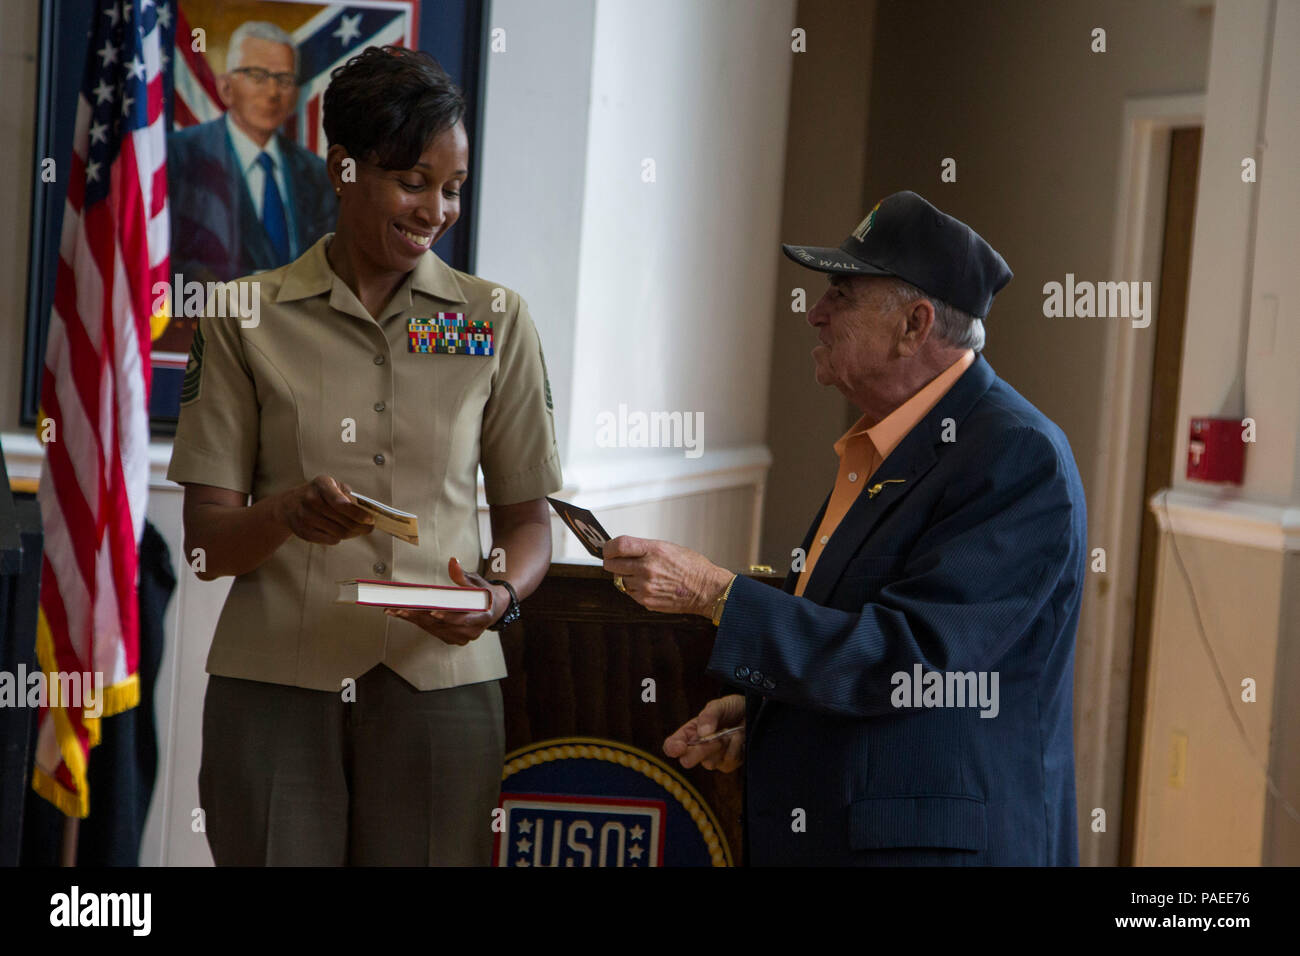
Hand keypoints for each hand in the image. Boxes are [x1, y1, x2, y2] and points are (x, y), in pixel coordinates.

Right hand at [274, 475, 373, 544]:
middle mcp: (311, 500)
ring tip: (360, 530)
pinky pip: (331, 540)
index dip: (358, 514)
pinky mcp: (304, 532)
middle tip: (370, 527)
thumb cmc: (317, 493)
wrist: (289, 505)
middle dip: (362, 526)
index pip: (341, 503)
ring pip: (340, 532)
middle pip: (344, 521)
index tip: (370, 519)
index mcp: (321, 484)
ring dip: (354, 533)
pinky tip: (343, 532)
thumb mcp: (331, 485)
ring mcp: (306, 518)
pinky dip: (340, 538)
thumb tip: (365, 509)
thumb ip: (347, 494)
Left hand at [384, 557, 509, 646]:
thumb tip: (453, 562)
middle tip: (402, 608)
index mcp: (482, 617)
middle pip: (442, 624)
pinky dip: (418, 622)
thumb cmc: (485, 595)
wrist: (492, 610)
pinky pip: (432, 631)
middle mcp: (471, 631)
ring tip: (397, 610)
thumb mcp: (477, 582)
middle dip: (420, 616)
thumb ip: (463, 575)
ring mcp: (461, 637)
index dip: (447, 616)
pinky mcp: (451, 638)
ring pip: (434, 629)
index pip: (462, 619)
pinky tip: (405, 615)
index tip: (433, 611)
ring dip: (414, 619)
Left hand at [601, 535, 732, 615]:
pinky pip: (630, 592)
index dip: (608, 547)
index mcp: (653, 550)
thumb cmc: (691, 566)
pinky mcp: (646, 601)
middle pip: (612, 564)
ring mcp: (645, 587)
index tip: (607, 549)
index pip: (619, 546)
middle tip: (617, 561)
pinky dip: (634, 588)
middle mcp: (647, 568)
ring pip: (620, 580)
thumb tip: (621, 551)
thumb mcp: (668, 547)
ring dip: (625, 576)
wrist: (706, 589)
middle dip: (612, 562)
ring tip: (642, 574)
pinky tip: (648, 585)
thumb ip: (643, 549)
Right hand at [664, 694, 744, 771]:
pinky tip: (739, 737)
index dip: (673, 748)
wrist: (753, 712)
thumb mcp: (719, 705)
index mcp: (689, 733)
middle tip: (714, 739)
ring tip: (730, 730)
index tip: (681, 747)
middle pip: (687, 760)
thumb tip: (703, 733)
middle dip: (699, 751)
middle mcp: (698, 748)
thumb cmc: (731, 708)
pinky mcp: (728, 764)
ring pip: (709, 763)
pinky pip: (727, 762)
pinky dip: (735, 748)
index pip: (672, 746)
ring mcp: (713, 758)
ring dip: (721, 745)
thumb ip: (709, 715)